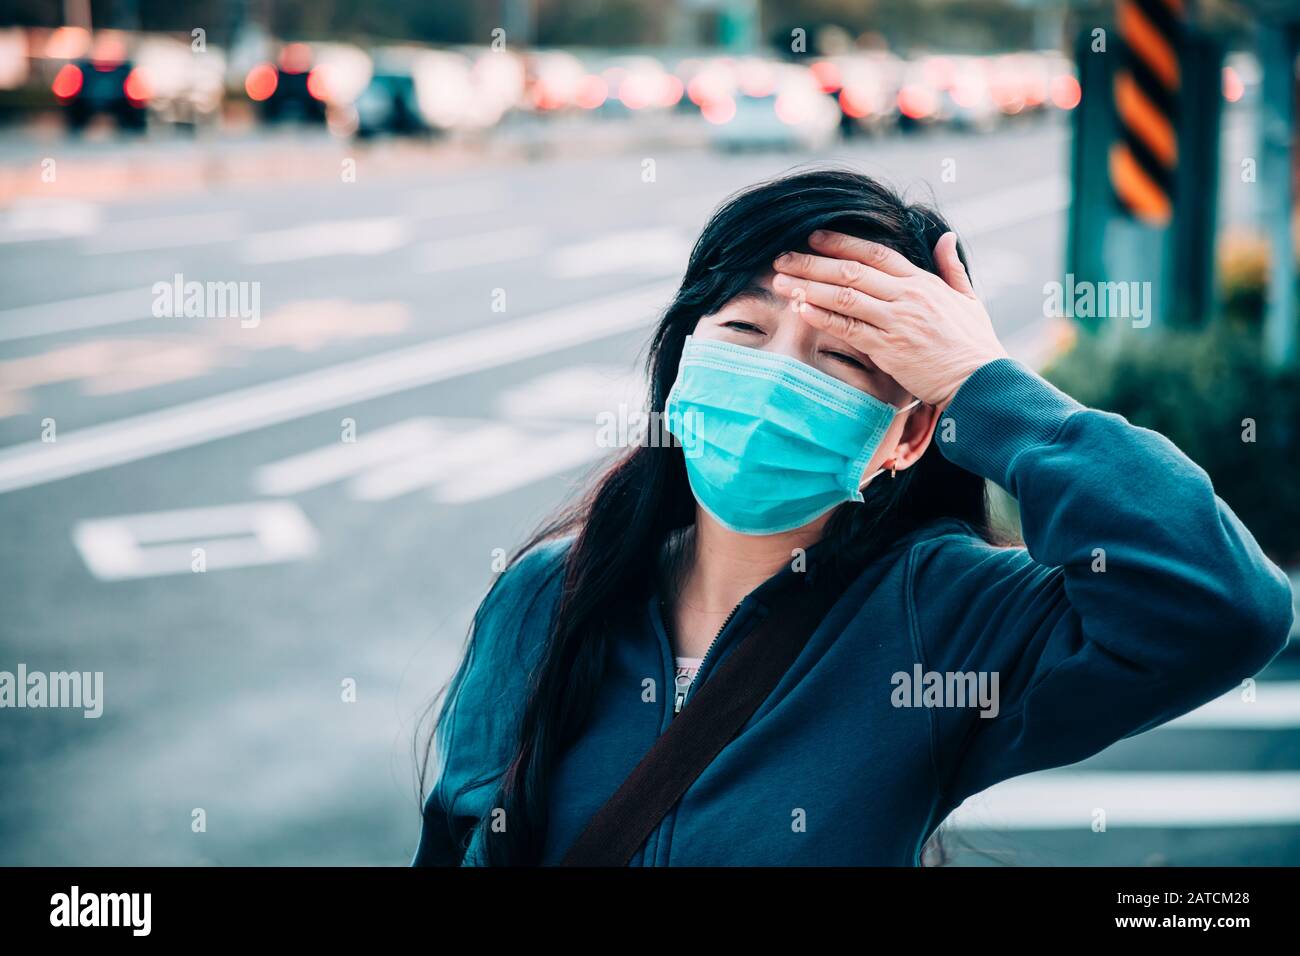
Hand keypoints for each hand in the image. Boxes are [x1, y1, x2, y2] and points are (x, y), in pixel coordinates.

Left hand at [770, 229, 1008, 408]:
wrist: (980, 381)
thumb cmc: (974, 344)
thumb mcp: (968, 298)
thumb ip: (952, 267)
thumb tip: (945, 236)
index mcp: (922, 281)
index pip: (875, 252)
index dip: (841, 242)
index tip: (813, 237)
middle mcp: (906, 296)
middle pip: (851, 270)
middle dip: (812, 262)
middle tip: (782, 258)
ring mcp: (896, 321)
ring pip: (844, 296)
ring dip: (808, 287)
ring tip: (781, 282)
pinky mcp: (889, 348)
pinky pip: (849, 328)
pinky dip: (823, 317)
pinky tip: (801, 309)